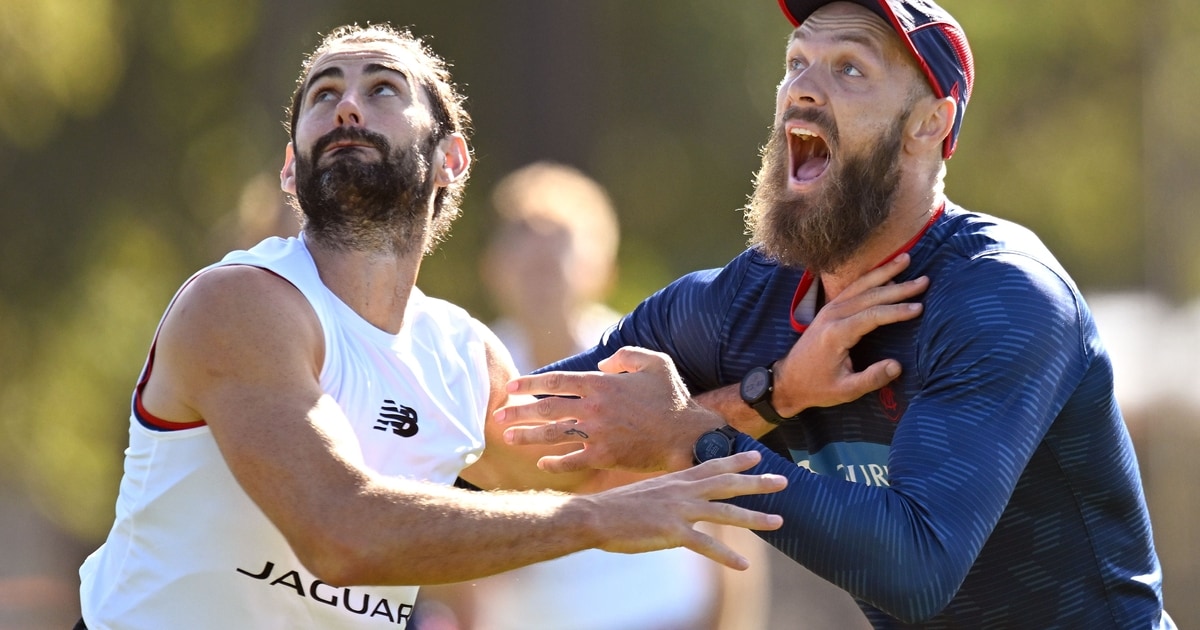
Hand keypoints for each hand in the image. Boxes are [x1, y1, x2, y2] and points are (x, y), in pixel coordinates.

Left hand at [496, 347, 724, 472]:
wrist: (687, 435)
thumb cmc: (672, 397)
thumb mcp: (655, 363)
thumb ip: (625, 356)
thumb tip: (602, 365)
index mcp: (602, 384)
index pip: (556, 381)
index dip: (530, 383)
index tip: (511, 386)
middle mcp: (595, 408)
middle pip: (546, 409)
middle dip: (518, 411)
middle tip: (497, 415)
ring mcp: (598, 434)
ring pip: (553, 435)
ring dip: (528, 436)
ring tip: (509, 437)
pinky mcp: (605, 456)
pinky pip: (572, 460)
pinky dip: (554, 463)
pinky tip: (541, 463)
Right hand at [584, 450, 786, 569]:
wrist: (593, 516)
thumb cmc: (614, 507)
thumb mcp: (645, 492)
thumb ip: (665, 494)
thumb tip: (674, 500)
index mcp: (675, 480)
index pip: (712, 465)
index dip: (736, 460)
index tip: (756, 456)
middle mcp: (682, 490)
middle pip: (727, 484)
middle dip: (758, 482)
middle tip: (784, 481)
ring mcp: (679, 510)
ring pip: (726, 512)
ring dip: (755, 518)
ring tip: (779, 522)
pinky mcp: (673, 532)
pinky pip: (707, 545)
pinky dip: (728, 557)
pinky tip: (744, 565)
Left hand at [772, 254, 927, 414]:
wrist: (787, 380)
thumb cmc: (817, 387)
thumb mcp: (845, 391)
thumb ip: (871, 379)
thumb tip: (897, 366)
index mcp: (836, 334)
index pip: (872, 316)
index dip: (896, 311)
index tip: (919, 308)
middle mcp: (831, 316)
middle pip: (870, 295)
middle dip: (899, 287)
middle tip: (924, 280)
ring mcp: (828, 309)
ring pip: (860, 286)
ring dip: (885, 272)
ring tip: (906, 258)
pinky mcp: (828, 309)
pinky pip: (852, 288)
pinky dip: (870, 277)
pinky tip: (885, 270)